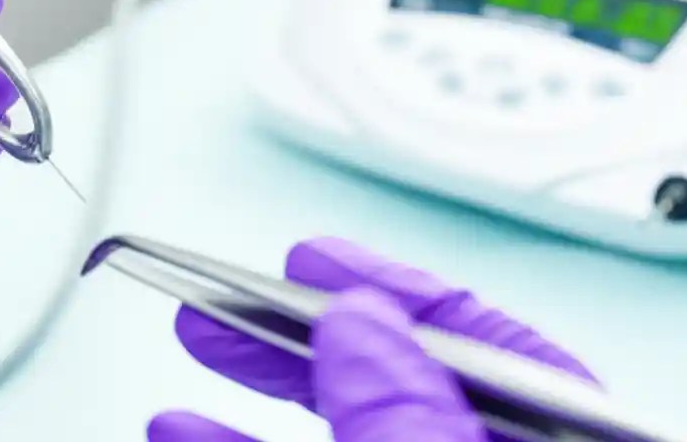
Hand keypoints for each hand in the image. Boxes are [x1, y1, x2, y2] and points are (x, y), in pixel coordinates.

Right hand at [148, 238, 594, 441]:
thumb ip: (412, 425)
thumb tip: (363, 329)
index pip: (500, 353)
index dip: (399, 293)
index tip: (317, 261)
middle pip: (405, 380)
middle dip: (308, 327)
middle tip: (240, 289)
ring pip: (345, 429)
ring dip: (259, 384)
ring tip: (198, 340)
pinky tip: (186, 429)